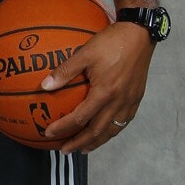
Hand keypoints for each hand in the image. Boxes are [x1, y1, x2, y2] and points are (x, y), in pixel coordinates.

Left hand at [40, 22, 153, 153]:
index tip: (48, 133)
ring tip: (83, 148)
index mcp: (105, 93)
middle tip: (65, 150)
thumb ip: (64, 71)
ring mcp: (130, 102)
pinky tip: (104, 132)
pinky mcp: (136, 98)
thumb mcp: (85, 53)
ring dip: (96, 142)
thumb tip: (44, 86)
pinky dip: (111, 132)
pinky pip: (123, 122)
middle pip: (97, 131)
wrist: (140, 35)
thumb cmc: (111, 42)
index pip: (80, 118)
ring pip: (112, 130)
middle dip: (79, 143)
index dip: (63, 128)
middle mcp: (118, 102)